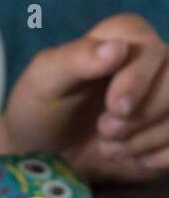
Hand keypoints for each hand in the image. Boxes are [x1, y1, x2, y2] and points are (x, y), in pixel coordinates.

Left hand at [0, 14, 168, 181]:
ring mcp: (164, 99)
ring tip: (108, 147)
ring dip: (145, 138)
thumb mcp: (44, 80)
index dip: (138, 77)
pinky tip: (130, 159)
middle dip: (142, 114)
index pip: (149, 46)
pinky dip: (158, 157)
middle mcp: (151, 64)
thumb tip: (118, 47)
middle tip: (105, 131)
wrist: (44, 156)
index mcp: (120, 38)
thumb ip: (76, 59)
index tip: (115, 107)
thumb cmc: (41, 108)